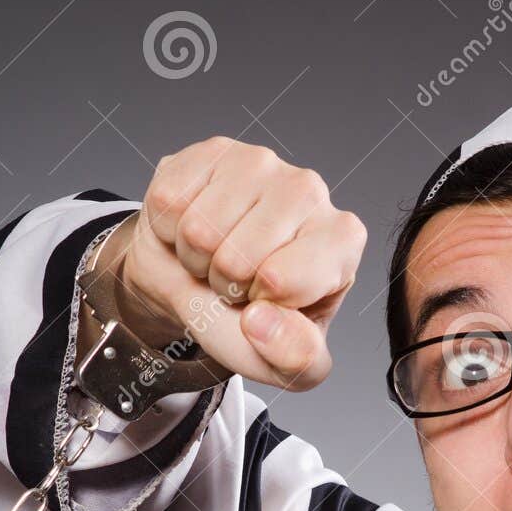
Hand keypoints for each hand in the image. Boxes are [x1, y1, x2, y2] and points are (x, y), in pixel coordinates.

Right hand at [100, 136, 366, 389]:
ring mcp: (262, 163)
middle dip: (222, 286)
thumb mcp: (285, 360)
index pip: (284, 281)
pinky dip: (169, 229)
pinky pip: (170, 202)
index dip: (258, 308)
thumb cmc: (252, 315)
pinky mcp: (214, 150)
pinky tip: (191, 228)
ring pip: (198, 231)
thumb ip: (295, 360)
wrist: (201, 279)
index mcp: (342, 242)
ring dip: (195, 259)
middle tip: (233, 282)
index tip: (265, 304)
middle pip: (236, 259)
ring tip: (213, 257)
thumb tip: (262, 321)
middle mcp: (311, 191)